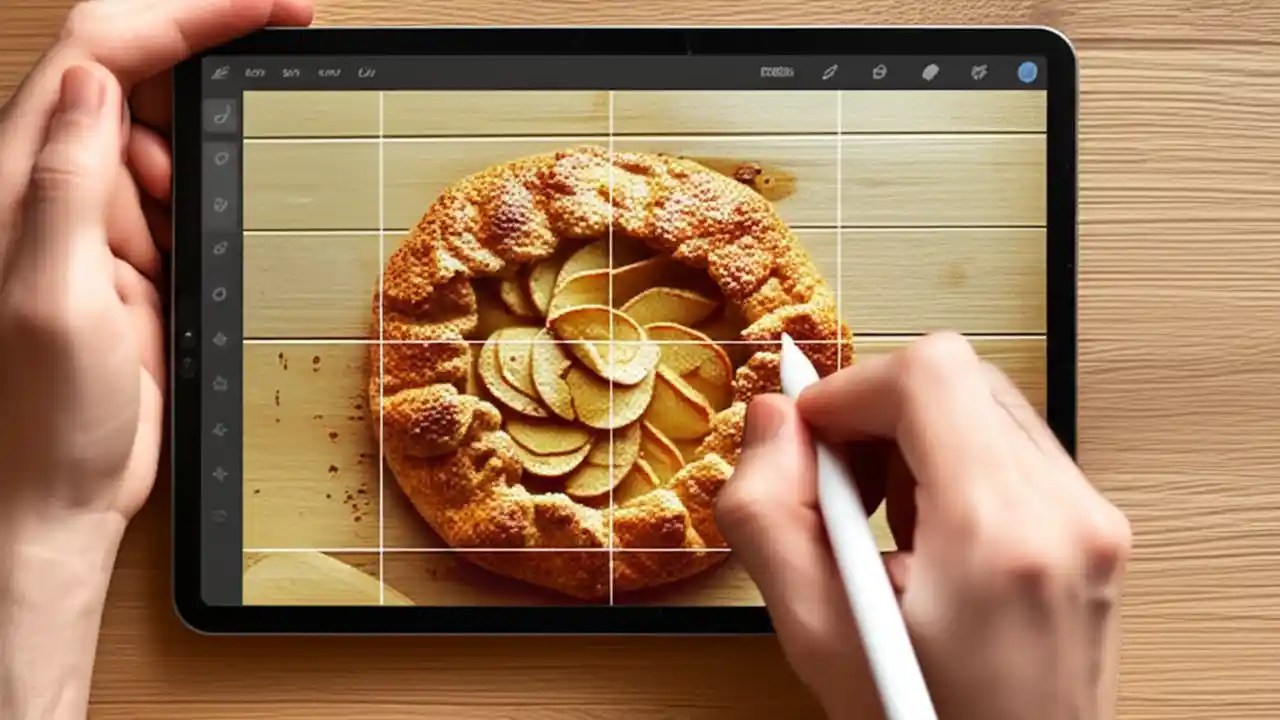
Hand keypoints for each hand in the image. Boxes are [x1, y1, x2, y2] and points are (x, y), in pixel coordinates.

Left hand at [0, 3, 310, 717]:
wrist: (54, 500)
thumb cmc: (38, 420)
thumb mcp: (48, 300)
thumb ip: (61, 185)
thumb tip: (90, 84)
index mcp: (17, 179)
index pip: (100, 53)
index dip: (185, 14)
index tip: (269, 8)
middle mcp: (49, 187)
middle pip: (134, 81)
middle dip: (200, 90)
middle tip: (252, 111)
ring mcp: (91, 224)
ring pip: (164, 148)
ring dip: (197, 177)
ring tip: (174, 256)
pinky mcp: (127, 262)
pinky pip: (178, 206)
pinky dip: (202, 217)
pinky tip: (189, 263)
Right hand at [717, 333, 1131, 719]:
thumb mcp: (815, 634)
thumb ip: (769, 514)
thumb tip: (771, 421)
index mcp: (998, 536)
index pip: (931, 374)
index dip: (851, 389)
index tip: (810, 438)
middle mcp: (1066, 513)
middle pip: (960, 377)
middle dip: (878, 414)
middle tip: (837, 486)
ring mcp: (1092, 519)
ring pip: (985, 405)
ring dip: (914, 441)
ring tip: (882, 524)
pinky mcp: (1095, 528)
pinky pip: (1011, 448)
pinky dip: (953, 466)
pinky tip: (925, 537)